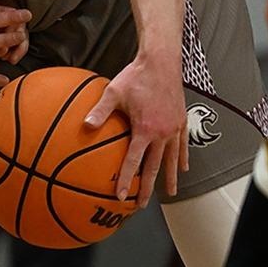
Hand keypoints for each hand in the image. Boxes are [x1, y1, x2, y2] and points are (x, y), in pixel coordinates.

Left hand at [85, 49, 186, 205]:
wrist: (162, 61)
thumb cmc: (136, 75)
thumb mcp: (113, 92)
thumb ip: (99, 111)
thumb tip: (84, 126)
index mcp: (144, 129)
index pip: (133, 162)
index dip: (127, 181)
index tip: (122, 197)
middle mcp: (162, 133)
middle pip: (155, 167)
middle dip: (148, 189)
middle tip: (140, 205)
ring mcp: (174, 128)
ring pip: (171, 160)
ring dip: (168, 178)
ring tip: (168, 194)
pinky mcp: (181, 122)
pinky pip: (183, 145)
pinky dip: (182, 159)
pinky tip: (183, 169)